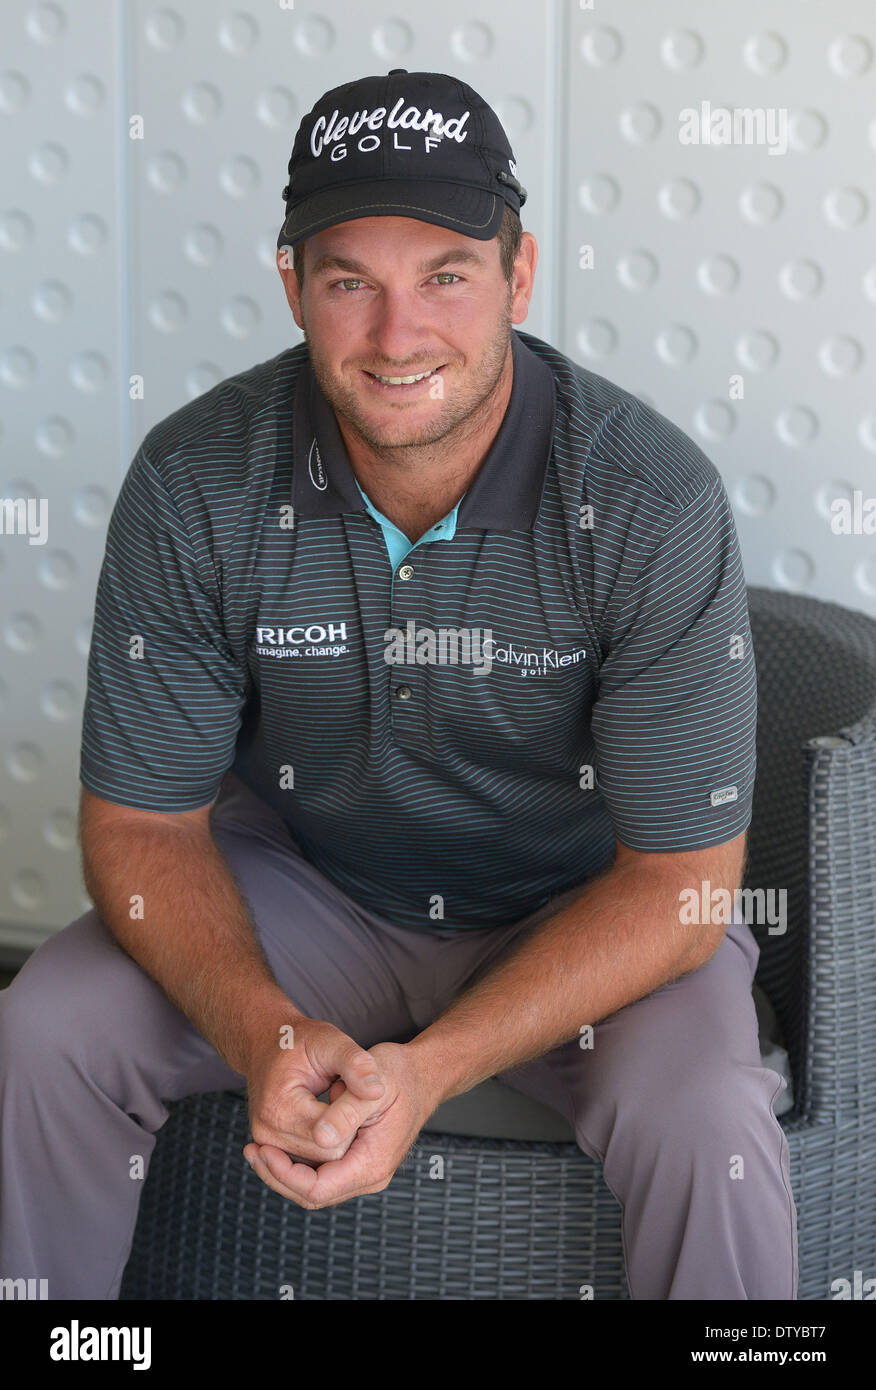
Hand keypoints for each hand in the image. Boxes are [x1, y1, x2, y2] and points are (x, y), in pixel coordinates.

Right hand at [243, 1016, 386, 1171]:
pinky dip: (324, 1147)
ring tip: (334, 1107)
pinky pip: (309, 1163)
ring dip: (336, 1140)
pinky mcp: (271, 1148)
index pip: (335, 1139)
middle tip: (345, 1097)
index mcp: (280, 1109)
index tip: (353, 1091)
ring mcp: (267, 1143)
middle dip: (347, 1132)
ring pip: (320, 1163)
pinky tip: (328, 1121)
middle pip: (328, 1155)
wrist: (268, 1044)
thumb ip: (356, 1064)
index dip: (355, 1120)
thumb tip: (376, 1091)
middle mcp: (268, 1133)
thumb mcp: (331, 1041)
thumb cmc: (301, 1041)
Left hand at [243, 1040, 434, 1209]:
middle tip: (250, 1149)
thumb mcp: (373, 1084)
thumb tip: (321, 1138)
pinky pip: (320, 1174)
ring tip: (255, 1148)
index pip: (317, 1189)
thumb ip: (346, 1112)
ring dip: (284, 1171)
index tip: (262, 1148)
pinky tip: (276, 1144)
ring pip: (314, 1187)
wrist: (422, 1073)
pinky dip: (296, 1163)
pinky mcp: (356, 1161)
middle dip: (278, 1175)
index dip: (284, 1174)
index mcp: (373, 1163)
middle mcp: (369, 1175)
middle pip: (312, 1195)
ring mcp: (363, 1171)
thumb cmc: (398, 1073)